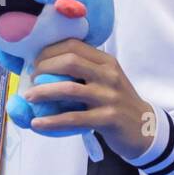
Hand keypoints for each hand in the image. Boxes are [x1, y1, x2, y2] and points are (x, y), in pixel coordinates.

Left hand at [22, 39, 154, 161]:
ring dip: (43, 92)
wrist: (145, 129)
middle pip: (70, 61)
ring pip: (69, 89)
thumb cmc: (115, 102)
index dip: (49, 51)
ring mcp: (109, 96)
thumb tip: (40, 69)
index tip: (34, 62)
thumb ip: (81, 71)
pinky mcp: (108, 118)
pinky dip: (51, 121)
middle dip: (44, 68)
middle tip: (31, 79)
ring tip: (28, 98)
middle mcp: (108, 74)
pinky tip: (36, 123)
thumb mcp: (104, 80)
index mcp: (105, 61)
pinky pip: (74, 118)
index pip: (73, 45)